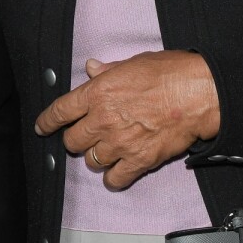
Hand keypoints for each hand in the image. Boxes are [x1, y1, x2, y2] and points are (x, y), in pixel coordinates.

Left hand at [35, 50, 220, 189]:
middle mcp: (103, 120)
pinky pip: (114, 179)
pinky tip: (119, 170)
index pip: (60, 111)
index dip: (47, 122)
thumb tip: (91, 69)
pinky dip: (114, 177)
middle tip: (87, 136)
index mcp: (98, 93)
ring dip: (96, 157)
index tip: (43, 128)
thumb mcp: (133, 63)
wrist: (199, 94)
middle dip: (76, 139)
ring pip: (91, 161)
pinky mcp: (139, 161)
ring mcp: (120, 143)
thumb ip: (108, 71)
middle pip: (72, 141)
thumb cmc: (171, 74)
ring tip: (108, 150)